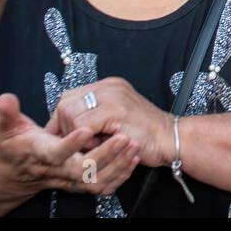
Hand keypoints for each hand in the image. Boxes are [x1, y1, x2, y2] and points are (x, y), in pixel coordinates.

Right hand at [0, 93, 136, 196]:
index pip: (56, 152)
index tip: (87, 128)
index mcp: (40, 153)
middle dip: (105, 154)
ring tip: (134, 146)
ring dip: (117, 165)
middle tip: (124, 137)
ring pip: (95, 180)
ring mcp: (69, 179)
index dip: (71, 142)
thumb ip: (7, 113)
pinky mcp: (79, 183)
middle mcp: (56, 170)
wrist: (14, 172)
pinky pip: (102, 186)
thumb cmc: (13, 146)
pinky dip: (119, 176)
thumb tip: (5, 98)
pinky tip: (133, 159)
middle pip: (82, 169)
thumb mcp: (6, 127)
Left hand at [51, 78, 171, 168]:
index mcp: (108, 85)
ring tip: (94, 142)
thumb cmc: (143, 134)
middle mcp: (109, 86)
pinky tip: (100, 144)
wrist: (169, 138)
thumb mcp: (115, 117)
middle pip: (65, 102)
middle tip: (78, 141)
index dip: (61, 119)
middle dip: (64, 126)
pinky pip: (81, 126)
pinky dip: (85, 140)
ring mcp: (112, 95)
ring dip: (75, 133)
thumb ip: (93, 114)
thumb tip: (61, 125)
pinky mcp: (114, 110)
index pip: (69, 96)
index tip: (65, 137)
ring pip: (69, 113)